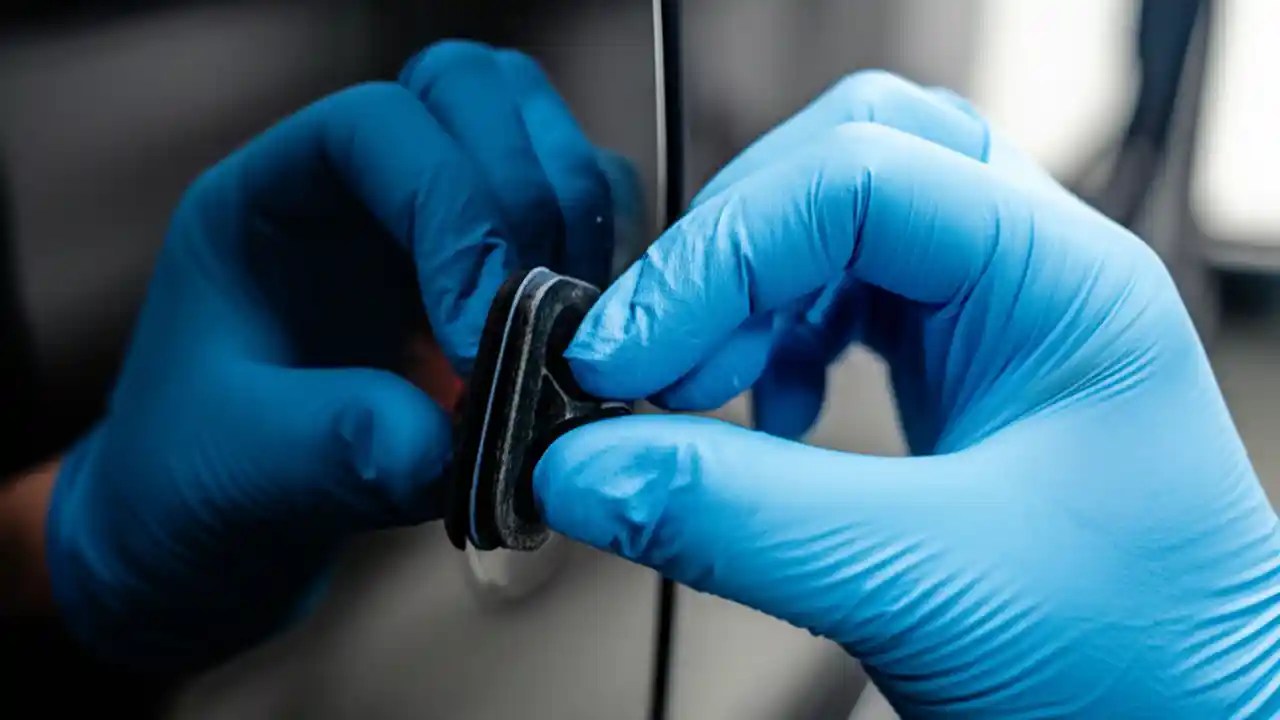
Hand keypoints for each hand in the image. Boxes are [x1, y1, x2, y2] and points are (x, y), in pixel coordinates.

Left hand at [47, 41, 614, 668]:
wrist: (222, 529)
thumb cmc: (196, 481)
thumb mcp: (241, 469)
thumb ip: (334, 446)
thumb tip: (445, 440)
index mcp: (270, 201)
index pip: (378, 127)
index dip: (451, 208)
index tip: (477, 331)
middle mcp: (356, 189)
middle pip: (469, 92)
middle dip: (524, 191)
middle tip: (541, 313)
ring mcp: (428, 225)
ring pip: (534, 138)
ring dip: (574, 218)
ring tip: (570, 329)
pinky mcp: (485, 276)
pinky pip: (572, 216)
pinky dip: (599, 260)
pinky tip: (586, 337)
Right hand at [537, 72, 1279, 715]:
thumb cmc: (1140, 659)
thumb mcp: (919, 582)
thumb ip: (735, 516)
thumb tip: (585, 466)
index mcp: (1059, 282)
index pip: (858, 180)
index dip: (719, 257)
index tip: (625, 354)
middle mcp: (1026, 278)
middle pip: (848, 161)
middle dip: (733, 248)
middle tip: (657, 349)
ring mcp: (989, 321)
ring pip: (836, 226)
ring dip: (744, 296)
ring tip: (699, 386)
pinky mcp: (952, 374)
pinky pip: (837, 303)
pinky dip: (770, 343)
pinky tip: (763, 412)